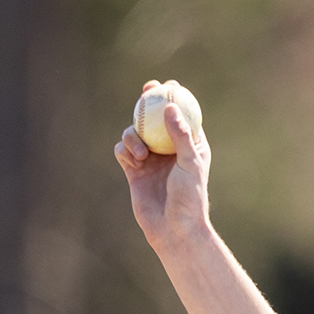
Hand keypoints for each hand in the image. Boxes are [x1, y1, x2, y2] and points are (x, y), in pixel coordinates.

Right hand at [114, 79, 211, 249]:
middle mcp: (168, 150)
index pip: (182, 115)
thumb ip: (179, 135)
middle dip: (148, 102)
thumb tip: (170, 107)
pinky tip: (132, 161)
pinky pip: (123, 151)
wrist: (173, 228)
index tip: (169, 86)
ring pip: (134, 133)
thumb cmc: (189, 198)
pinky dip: (124, 151)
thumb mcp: (189, 163)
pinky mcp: (134, 171)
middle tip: (147, 90)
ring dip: (133, 136)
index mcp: (188, 146)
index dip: (175, 98)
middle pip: (154, 118)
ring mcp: (150, 160)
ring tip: (141, 153)